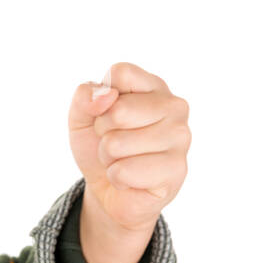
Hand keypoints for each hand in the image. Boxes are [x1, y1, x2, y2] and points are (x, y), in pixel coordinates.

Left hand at [68, 61, 189, 233]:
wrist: (109, 190)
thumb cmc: (100, 146)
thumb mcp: (82, 118)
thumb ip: (85, 98)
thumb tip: (105, 96)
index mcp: (153, 86)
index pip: (121, 72)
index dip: (100, 99)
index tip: (106, 113)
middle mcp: (174, 106)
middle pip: (118, 110)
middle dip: (103, 132)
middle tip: (114, 142)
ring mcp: (180, 137)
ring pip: (117, 143)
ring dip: (109, 157)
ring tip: (122, 160)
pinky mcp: (177, 169)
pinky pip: (123, 171)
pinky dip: (116, 178)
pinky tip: (130, 179)